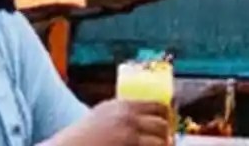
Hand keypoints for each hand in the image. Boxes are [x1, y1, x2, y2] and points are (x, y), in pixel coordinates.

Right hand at [51, 99, 170, 145]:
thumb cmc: (82, 139)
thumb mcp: (102, 116)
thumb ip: (122, 114)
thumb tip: (147, 118)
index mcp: (123, 107)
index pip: (158, 107)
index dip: (166, 117)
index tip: (167, 127)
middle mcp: (128, 120)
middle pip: (162, 126)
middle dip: (166, 137)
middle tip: (166, 144)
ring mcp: (129, 138)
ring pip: (160, 143)